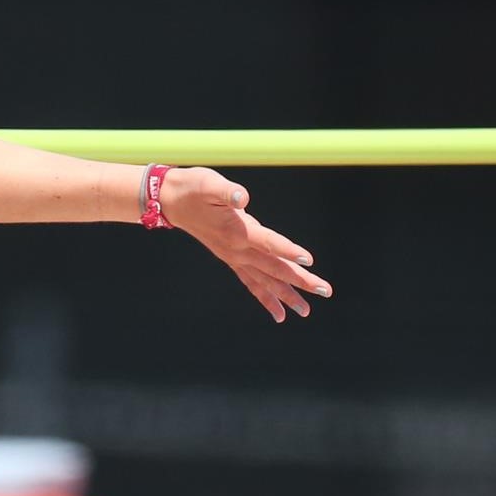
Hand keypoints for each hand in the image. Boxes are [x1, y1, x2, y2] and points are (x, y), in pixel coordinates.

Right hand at [159, 167, 332, 322]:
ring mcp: (233, 256)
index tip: (309, 260)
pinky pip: (251, 282)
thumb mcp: (209, 183)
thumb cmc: (192, 188)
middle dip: (300, 281)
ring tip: (304, 312)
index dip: (288, 250)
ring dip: (285, 296)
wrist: (169, 200)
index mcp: (236, 232)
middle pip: (273, 268)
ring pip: (264, 281)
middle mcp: (236, 249)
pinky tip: (277, 312)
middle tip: (326, 290)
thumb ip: (227, 191)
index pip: (268, 243)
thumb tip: (242, 197)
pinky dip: (264, 296)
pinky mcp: (230, 257)